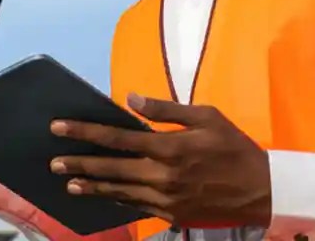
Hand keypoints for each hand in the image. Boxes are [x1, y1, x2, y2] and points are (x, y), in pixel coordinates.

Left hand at [49, 92, 271, 228]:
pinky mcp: (170, 215)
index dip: (85, 132)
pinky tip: (102, 195)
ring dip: (92, 186)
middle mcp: (162, 175)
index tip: (60, 127)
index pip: (117, 138)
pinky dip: (116, 200)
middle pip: (111, 168)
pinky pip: (136, 206)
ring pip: (119, 191)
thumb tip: (131, 100)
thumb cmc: (233, 146)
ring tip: (69, 183)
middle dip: (79, 163)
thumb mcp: (206, 116)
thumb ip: (167, 110)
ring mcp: (165, 199)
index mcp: (169, 147)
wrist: (261, 190)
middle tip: (53, 161)